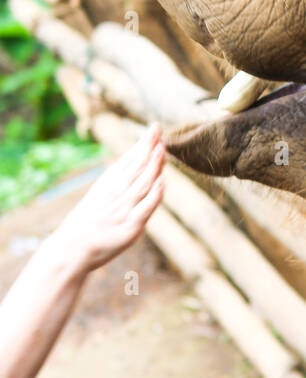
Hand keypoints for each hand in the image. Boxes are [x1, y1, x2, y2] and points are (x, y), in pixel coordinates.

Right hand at [49, 124, 165, 275]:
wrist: (72, 249)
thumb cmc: (87, 223)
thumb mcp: (99, 195)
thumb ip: (118, 182)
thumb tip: (136, 165)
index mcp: (108, 184)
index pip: (130, 159)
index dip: (143, 142)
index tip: (154, 127)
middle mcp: (116, 193)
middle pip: (137, 166)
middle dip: (149, 147)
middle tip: (158, 130)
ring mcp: (124, 209)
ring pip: (143, 183)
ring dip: (154, 164)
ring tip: (162, 148)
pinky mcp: (131, 226)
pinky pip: (146, 207)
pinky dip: (155, 193)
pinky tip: (162, 180)